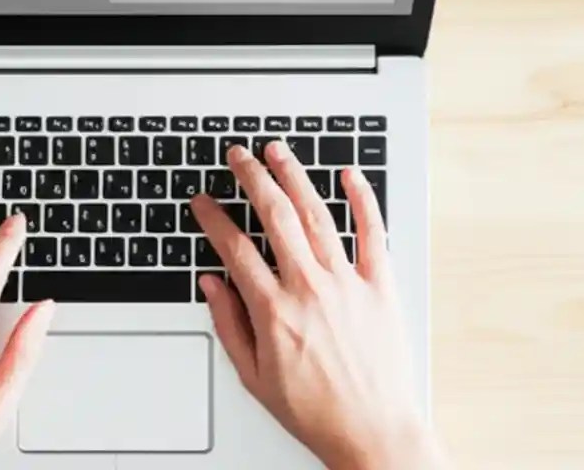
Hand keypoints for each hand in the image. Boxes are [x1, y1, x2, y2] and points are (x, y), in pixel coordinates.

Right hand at [191, 142, 447, 469]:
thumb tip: (211, 283)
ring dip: (294, 176)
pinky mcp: (380, 287)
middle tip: (238, 156)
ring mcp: (347, 284)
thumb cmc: (315, 411)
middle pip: (274, 216)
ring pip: (316, 215)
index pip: (234, 248)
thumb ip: (228, 324)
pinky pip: (372, 233)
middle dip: (251, 178)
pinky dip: (362, 199)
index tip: (203, 203)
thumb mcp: (253, 376)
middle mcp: (309, 289)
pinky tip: (349, 176)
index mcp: (274, 311)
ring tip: (278, 152)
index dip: (213, 218)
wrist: (372, 431)